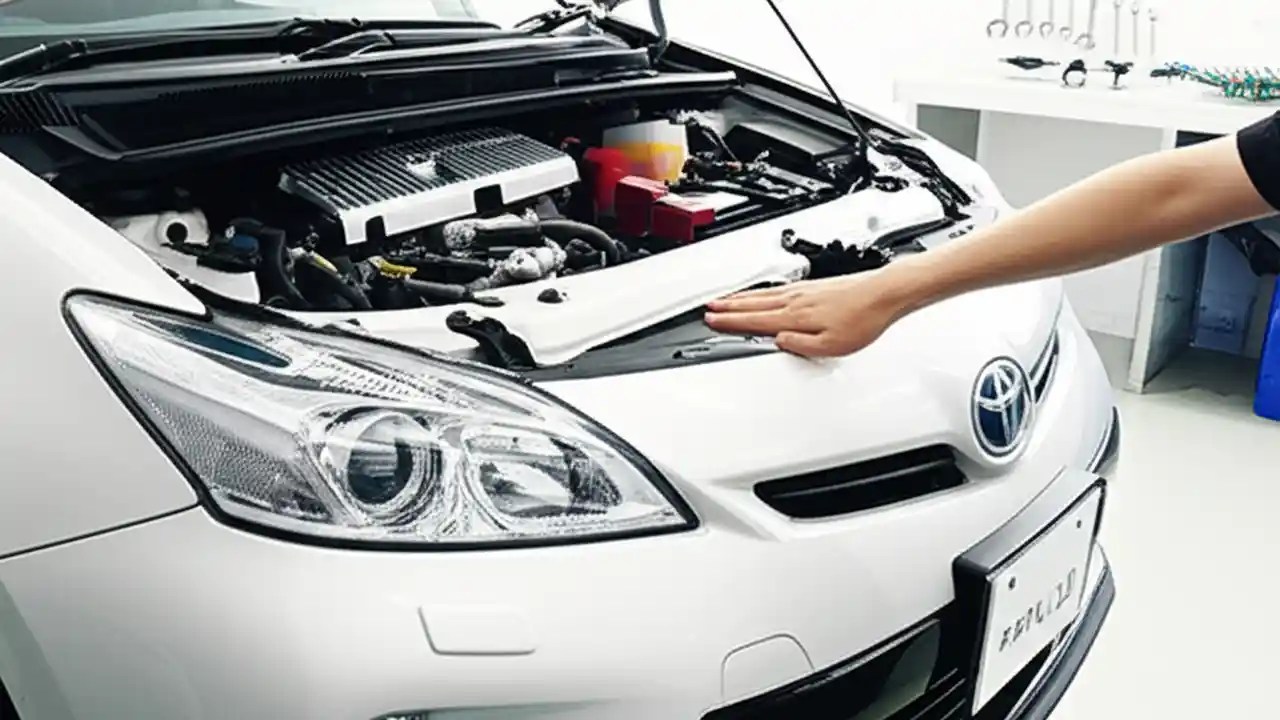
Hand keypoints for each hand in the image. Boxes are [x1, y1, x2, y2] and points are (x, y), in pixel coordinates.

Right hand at [704, 269, 912, 357]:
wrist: (883, 293)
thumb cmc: (862, 319)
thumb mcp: (832, 345)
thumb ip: (801, 345)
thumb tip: (779, 342)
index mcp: (796, 316)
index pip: (755, 320)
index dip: (731, 321)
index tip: (712, 320)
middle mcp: (796, 300)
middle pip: (754, 303)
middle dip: (729, 306)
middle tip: (709, 307)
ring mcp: (804, 290)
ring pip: (763, 294)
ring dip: (741, 297)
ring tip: (726, 299)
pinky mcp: (814, 286)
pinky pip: (777, 288)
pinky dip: (761, 291)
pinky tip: (761, 292)